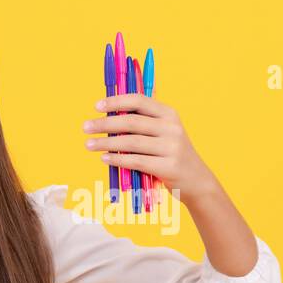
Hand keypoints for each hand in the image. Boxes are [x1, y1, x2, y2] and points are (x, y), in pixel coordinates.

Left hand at [83, 94, 218, 204]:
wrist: (197, 181)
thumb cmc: (172, 155)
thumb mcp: (164, 133)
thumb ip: (142, 123)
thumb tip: (108, 115)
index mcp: (169, 114)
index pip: (139, 101)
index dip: (116, 101)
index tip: (97, 106)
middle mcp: (172, 128)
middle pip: (131, 122)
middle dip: (105, 124)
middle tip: (85, 127)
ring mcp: (171, 148)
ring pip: (131, 143)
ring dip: (106, 143)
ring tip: (89, 145)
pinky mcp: (168, 167)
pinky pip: (136, 161)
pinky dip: (117, 159)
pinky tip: (104, 158)